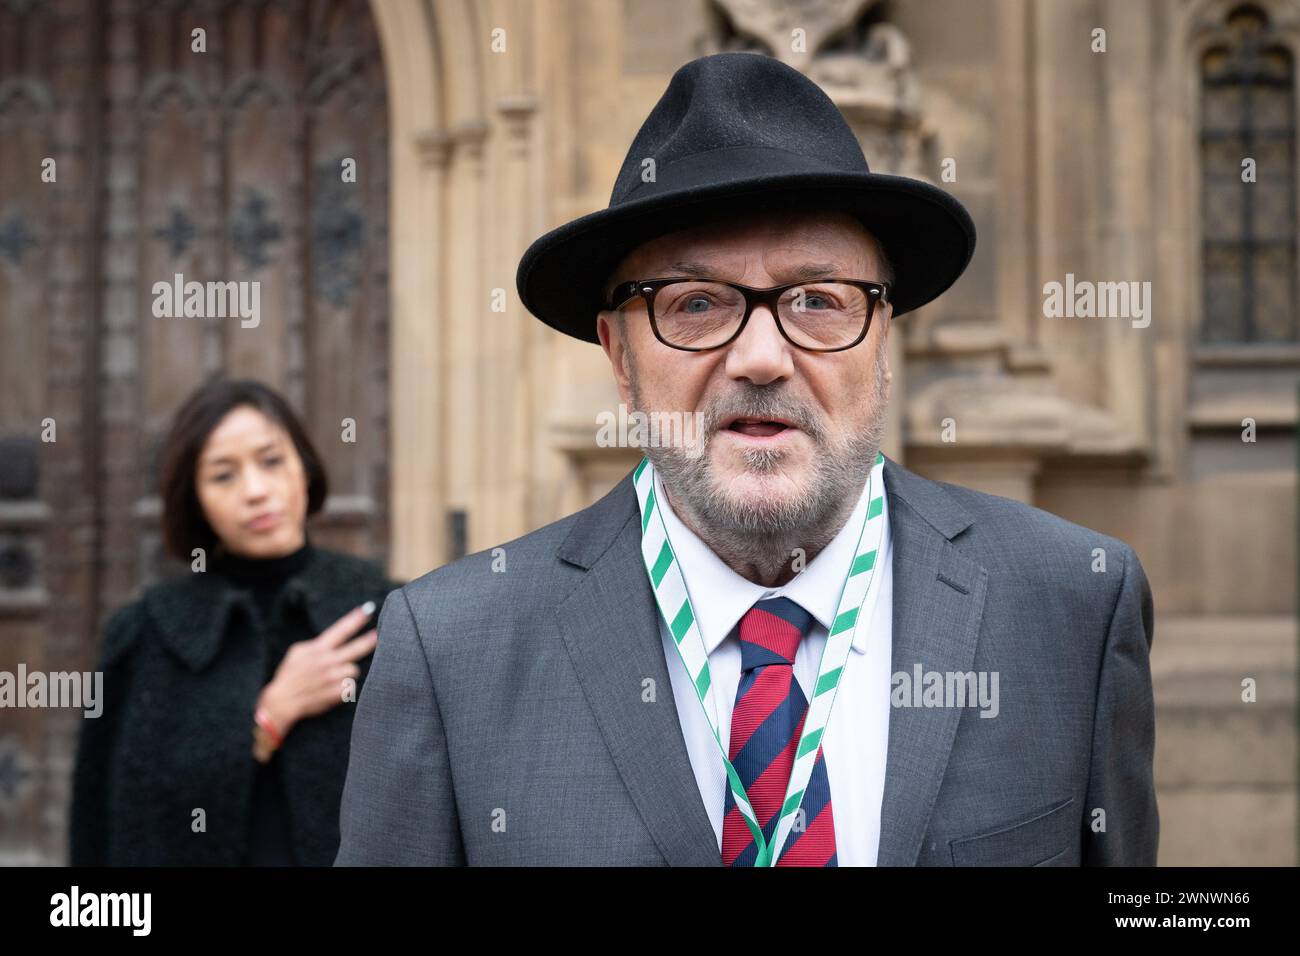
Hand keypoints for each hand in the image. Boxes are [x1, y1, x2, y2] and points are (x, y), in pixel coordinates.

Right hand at [257, 602, 378, 738]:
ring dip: (348, 672)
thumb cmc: (289, 676)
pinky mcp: (336, 693)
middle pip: (356, 648)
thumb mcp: (297, 653)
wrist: (281, 702)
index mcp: (318, 649)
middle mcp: (327, 661)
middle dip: (369, 640)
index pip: (341, 630)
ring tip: (334, 677)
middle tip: (379, 634)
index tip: (369, 609)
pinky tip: (332, 689)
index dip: (356, 619)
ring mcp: (332, 678)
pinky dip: (344, 688)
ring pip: (354, 669)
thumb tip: (331, 640)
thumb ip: (316, 645)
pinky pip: (350, 686)